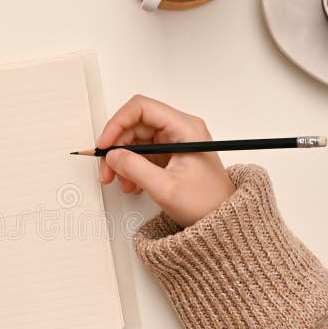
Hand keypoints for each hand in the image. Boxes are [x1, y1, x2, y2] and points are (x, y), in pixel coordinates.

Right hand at [97, 95, 234, 226]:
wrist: (222, 219)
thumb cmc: (206, 203)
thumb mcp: (165, 188)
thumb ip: (135, 169)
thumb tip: (113, 156)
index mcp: (185, 128)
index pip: (142, 108)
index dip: (117, 123)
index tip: (105, 143)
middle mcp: (179, 129)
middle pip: (135, 125)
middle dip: (116, 147)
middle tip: (107, 169)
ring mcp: (174, 142)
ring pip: (135, 140)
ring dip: (122, 160)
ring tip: (121, 181)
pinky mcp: (169, 154)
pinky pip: (141, 153)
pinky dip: (131, 167)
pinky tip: (132, 183)